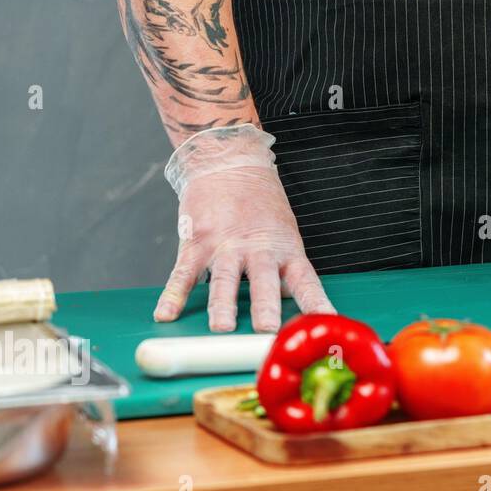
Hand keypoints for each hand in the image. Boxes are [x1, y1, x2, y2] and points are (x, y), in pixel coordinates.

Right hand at [156, 125, 334, 331]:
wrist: (229, 162)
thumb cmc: (259, 204)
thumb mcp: (283, 233)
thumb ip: (283, 268)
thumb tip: (293, 304)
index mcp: (285, 249)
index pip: (306, 281)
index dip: (315, 302)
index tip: (325, 321)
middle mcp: (258, 249)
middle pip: (264, 281)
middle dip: (266, 306)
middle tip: (268, 329)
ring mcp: (225, 245)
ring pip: (224, 279)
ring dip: (222, 304)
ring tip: (221, 328)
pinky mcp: (196, 241)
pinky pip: (183, 273)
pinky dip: (173, 294)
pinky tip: (165, 314)